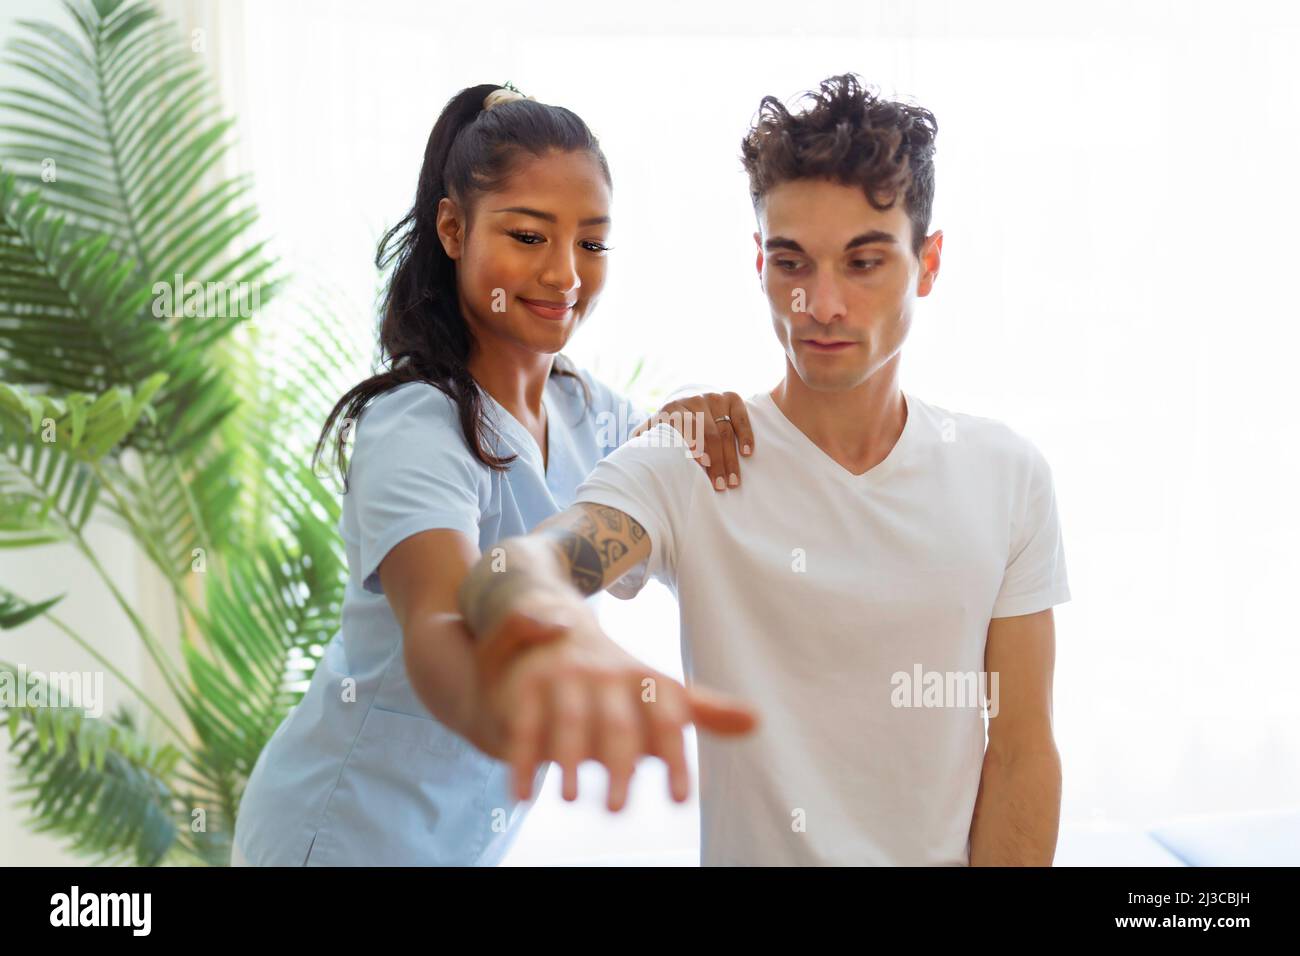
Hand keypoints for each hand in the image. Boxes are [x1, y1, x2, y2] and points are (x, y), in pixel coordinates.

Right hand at [465, 599, 758, 810]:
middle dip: (619, 764)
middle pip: (617, 723)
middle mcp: (605, 675)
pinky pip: (523, 725)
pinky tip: (524, 794)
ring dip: (567, 759)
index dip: (674, 758)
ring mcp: (563, 678)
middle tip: (619, 810)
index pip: (667, 717)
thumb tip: (756, 721)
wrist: (547, 626)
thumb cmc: (612, 677)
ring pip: (569, 720)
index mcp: (643, 677)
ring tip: (571, 799)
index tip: (680, 801)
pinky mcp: (524, 687)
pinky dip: (523, 759)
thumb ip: (703, 708)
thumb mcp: (656, 687)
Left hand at [631, 390, 754, 491]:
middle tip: (719, 485)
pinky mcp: (732, 397)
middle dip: (715, 461)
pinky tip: (747, 453)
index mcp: (672, 408)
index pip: (684, 428)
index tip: (700, 465)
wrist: (686, 399)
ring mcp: (714, 397)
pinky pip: (741, 417)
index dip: (693, 445)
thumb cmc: (669, 424)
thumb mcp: (654, 429)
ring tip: (732, 481)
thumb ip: (644, 439)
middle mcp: (694, 399)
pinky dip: (746, 435)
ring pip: (725, 430)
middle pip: (708, 434)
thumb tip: (631, 454)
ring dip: (730, 458)